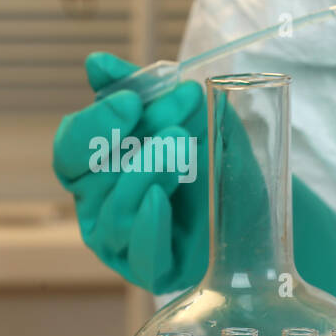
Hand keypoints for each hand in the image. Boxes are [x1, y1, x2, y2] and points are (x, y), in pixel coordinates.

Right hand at [53, 52, 208, 291]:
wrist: (263, 206)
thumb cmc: (218, 161)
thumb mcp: (191, 118)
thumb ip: (145, 92)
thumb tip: (98, 64)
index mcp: (97, 167)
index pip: (72, 146)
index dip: (97, 122)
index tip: (134, 100)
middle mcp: (99, 205)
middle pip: (91, 176)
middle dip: (136, 142)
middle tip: (177, 122)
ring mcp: (122, 242)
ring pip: (114, 211)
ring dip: (146, 175)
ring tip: (180, 150)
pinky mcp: (151, 271)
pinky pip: (139, 252)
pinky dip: (147, 225)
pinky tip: (158, 198)